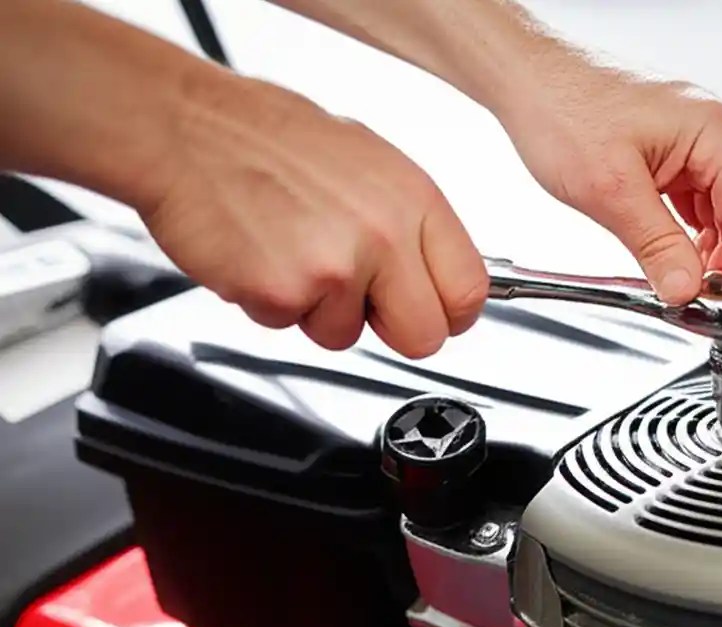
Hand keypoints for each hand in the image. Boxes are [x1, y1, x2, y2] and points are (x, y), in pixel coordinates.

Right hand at [143, 71, 487, 357]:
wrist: (185, 128)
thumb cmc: (268, 138)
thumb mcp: (369, 163)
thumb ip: (409, 223)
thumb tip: (437, 272)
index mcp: (414, 200)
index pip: (469, 290)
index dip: (450, 314)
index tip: (434, 314)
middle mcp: (385, 234)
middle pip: (423, 336)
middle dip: (390, 328)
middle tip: (357, 297)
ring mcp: (336, 268)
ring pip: (346, 336)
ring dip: (317, 309)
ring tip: (290, 251)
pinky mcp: (283, 293)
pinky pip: (289, 326)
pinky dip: (270, 302)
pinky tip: (259, 254)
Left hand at [496, 59, 721, 314]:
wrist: (520, 74)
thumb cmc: (559, 107)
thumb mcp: (610, 190)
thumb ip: (656, 245)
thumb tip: (687, 288)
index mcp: (710, 130)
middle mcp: (707, 129)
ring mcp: (686, 138)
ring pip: (716, 207)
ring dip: (711, 249)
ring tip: (702, 290)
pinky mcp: (664, 148)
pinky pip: (691, 198)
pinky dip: (688, 232)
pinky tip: (680, 257)